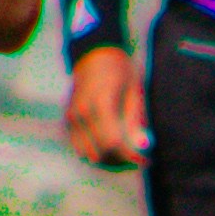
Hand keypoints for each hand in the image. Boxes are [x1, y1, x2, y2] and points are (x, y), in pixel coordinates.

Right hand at [63, 42, 143, 171]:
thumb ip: (137, 121)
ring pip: (88, 154)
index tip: (146, 160)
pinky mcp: (67, 121)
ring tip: (125, 151)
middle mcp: (81, 112)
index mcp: (100, 102)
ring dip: (107, 158)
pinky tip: (111, 145)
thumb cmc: (120, 72)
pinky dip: (96, 151)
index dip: (131, 156)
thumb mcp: (135, 92)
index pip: (113, 143)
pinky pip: (80, 147)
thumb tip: (145, 147)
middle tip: (138, 156)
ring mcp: (71, 117)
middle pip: (100, 153)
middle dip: (121, 160)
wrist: (94, 55)